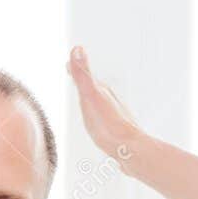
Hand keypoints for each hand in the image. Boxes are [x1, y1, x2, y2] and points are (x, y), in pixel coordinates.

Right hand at [68, 46, 145, 167]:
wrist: (129, 150)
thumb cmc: (109, 125)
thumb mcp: (91, 96)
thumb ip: (83, 74)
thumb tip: (77, 48)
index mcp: (101, 91)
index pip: (85, 76)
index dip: (75, 69)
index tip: (68, 63)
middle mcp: (109, 100)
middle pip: (93, 87)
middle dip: (83, 81)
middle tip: (74, 73)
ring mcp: (114, 114)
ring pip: (100, 101)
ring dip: (91, 95)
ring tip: (85, 93)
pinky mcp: (116, 129)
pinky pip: (104, 115)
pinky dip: (98, 112)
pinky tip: (99, 119)